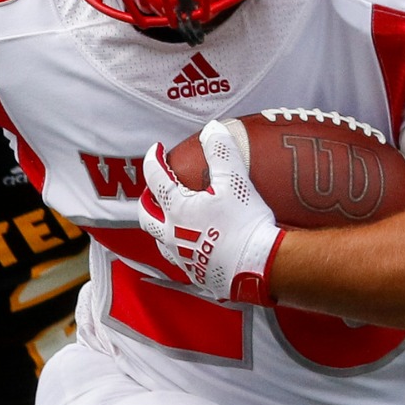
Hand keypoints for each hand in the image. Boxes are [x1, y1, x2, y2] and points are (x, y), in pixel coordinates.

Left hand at [138, 122, 284, 306]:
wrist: (258, 267)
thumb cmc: (245, 223)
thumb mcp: (235, 181)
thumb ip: (221, 151)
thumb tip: (212, 129)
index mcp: (177, 210)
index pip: (156, 178)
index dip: (153, 159)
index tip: (156, 149)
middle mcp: (173, 235)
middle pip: (146, 216)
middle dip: (146, 200)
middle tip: (152, 191)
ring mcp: (183, 258)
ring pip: (160, 242)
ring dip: (160, 227)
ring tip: (169, 220)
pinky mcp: (198, 275)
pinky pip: (180, 261)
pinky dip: (180, 249)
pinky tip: (193, 247)